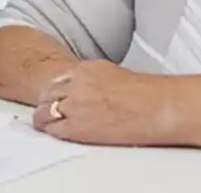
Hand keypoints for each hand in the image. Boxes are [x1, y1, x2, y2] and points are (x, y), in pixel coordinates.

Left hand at [31, 60, 180, 146]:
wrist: (157, 107)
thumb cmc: (147, 94)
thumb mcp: (115, 74)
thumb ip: (96, 80)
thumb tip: (92, 90)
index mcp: (87, 69)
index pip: (60, 79)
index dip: (57, 90)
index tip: (56, 96)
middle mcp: (77, 84)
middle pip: (49, 93)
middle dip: (48, 101)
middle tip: (47, 108)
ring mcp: (75, 105)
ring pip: (46, 110)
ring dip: (44, 116)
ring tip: (43, 120)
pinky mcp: (77, 127)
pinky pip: (53, 128)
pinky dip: (50, 130)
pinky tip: (49, 131)